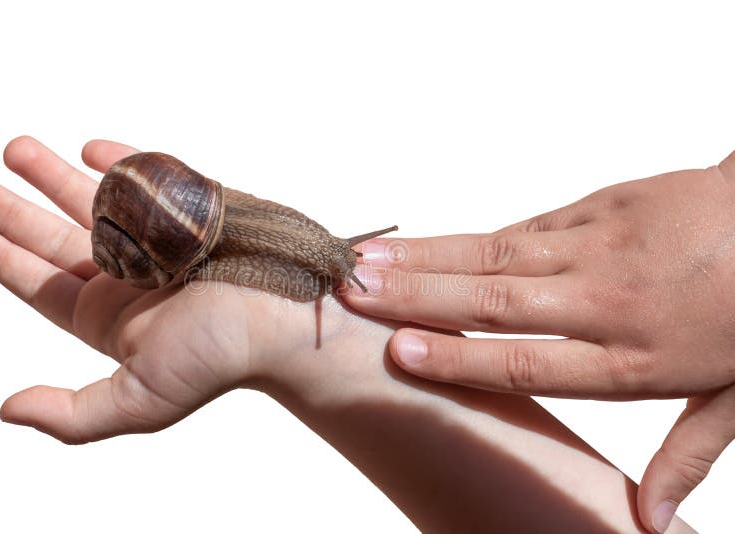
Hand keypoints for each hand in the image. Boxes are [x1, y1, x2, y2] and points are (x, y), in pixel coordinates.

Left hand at [0, 136, 346, 444]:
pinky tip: (92, 149)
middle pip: (55, 235)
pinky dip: (122, 162)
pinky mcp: (195, 206)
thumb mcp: (139, 400)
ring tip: (13, 147)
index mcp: (112, 316)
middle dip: (9, 207)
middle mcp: (131, 274)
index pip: (41, 281)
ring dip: (53, 175)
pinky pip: (152, 179)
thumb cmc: (219, 359)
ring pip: (95, 202)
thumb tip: (7, 410)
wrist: (288, 316)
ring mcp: (162, 237)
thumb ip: (72, 415)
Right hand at [343, 151, 734, 531]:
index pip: (528, 360)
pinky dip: (468, 240)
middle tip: (353, 292)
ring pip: (495, 256)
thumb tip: (651, 521)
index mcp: (633, 358)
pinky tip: (427, 243)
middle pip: (494, 302)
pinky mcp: (597, 206)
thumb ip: (687, 455)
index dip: (459, 357)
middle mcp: (604, 300)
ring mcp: (597, 246)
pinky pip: (522, 229)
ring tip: (369, 262)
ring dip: (426, 259)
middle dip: (416, 297)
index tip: (400, 350)